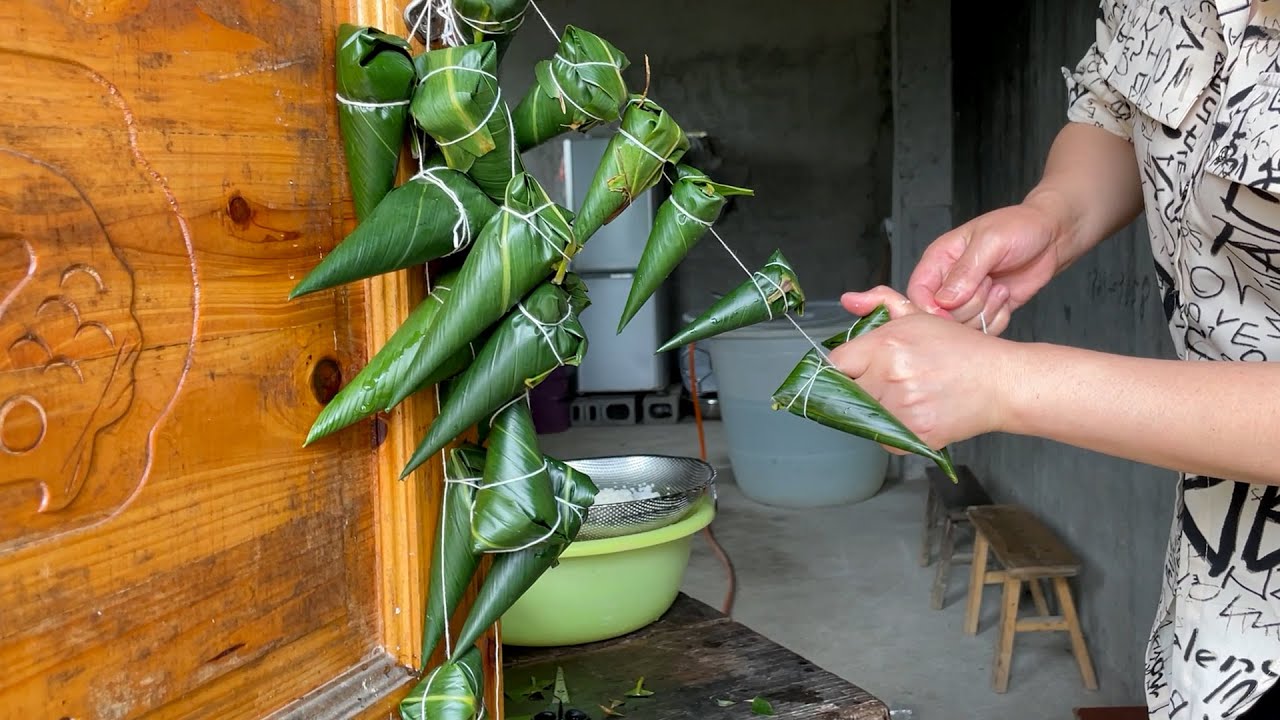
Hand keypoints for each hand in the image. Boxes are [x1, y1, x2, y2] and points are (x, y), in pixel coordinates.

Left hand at [830, 286, 1012, 450]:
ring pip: (865, 415)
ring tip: (907, 395)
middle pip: (848, 391)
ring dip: (879, 408)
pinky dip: (894, 429)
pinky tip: (916, 411)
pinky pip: (884, 437)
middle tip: (890, 381)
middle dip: (863, 386)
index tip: (859, 368)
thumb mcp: (919, 316)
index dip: (848, 365)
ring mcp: (902, 409)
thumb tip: (848, 299)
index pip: (837, 364)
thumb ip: (880, 303)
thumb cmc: (961, 350)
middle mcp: (890, 377)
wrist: (1000, 382)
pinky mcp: (914, 435)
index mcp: (886, 346)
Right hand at [906, 200, 1064, 334]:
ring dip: (985, 311)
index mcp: (940, 259)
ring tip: (998, 287)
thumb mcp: (990, 241)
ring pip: (962, 326)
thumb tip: (944, 299)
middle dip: (968, 305)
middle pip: (940, 315)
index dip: (929, 307)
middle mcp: (949, 281)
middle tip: (988, 282)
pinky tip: (1004, 298)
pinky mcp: (987, 311)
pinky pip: (983, 330)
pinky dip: (997, 320)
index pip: (917, 292)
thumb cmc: (1020, 227)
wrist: (1052, 236)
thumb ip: (965, 271)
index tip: (951, 309)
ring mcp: (968, 298)